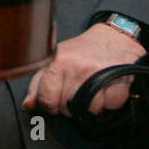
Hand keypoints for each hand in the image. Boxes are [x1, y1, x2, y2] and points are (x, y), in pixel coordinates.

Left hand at [22, 23, 145, 116]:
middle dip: (70, 106)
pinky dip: (110, 102)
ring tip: (93, 91)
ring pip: (90, 110)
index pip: (46, 99)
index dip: (49, 106)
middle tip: (76, 92)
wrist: (113, 38)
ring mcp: (99, 74)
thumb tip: (28, 105)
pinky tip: (107, 90)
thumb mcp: (54, 62)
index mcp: (58, 62)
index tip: (55, 102)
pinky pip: (111, 106)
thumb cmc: (80, 52)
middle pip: (68, 108)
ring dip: (92, 106)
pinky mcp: (120, 80)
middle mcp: (77, 67)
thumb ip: (38, 84)